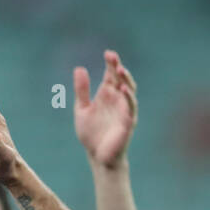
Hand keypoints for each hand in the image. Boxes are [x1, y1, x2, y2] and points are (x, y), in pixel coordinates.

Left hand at [74, 50, 137, 166]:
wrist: (97, 156)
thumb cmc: (91, 134)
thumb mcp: (82, 109)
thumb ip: (81, 90)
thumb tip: (79, 68)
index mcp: (106, 95)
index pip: (110, 75)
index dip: (111, 64)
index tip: (108, 54)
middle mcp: (117, 99)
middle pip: (121, 79)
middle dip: (117, 68)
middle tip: (113, 57)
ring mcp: (124, 109)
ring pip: (129, 90)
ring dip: (125, 79)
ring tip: (119, 69)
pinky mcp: (128, 121)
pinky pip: (131, 107)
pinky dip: (128, 97)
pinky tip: (123, 89)